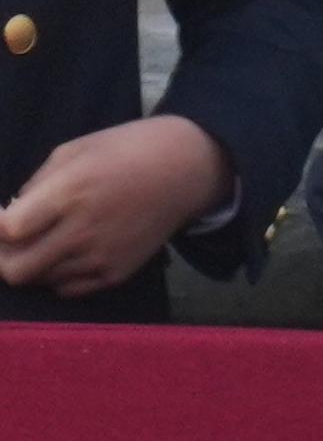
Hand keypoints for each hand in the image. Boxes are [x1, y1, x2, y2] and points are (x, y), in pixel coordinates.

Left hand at [0, 116, 232, 296]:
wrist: (186, 170)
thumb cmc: (125, 150)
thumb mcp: (74, 151)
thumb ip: (36, 187)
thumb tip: (9, 219)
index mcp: (69, 192)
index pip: (7, 231)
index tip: (0, 222)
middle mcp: (83, 231)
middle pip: (15, 270)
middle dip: (4, 257)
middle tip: (12, 242)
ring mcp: (102, 257)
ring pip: (41, 281)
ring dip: (33, 264)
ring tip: (47, 241)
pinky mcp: (117, 273)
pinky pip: (69, 289)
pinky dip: (59, 275)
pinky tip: (70, 253)